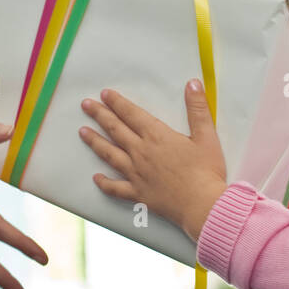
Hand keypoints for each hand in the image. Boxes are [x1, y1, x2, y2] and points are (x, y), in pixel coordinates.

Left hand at [80, 80, 228, 242]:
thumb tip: (193, 83)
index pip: (132, 114)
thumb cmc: (206, 171)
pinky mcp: (137, 193)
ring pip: (109, 154)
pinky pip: (115, 188)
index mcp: (156, 136)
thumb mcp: (206, 135)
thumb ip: (198, 108)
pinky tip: (96, 178)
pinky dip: (104, 183)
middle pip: (115, 130)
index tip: (104, 94)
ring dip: (95, 142)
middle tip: (85, 105)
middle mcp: (141, 152)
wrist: (202, 205)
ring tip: (82, 132)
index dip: (117, 103)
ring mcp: (136, 174)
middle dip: (99, 115)